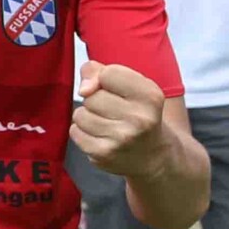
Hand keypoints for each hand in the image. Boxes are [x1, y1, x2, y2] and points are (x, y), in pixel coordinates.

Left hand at [73, 60, 172, 175]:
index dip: (105, 79)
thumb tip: (84, 87)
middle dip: (95, 100)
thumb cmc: (139, 114)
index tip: (117, 90)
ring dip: (87, 116)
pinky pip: (74, 131)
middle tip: (114, 111)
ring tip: (107, 124)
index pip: (108, 73)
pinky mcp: (104, 154)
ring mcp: (121, 139)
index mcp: (150, 97)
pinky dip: (82, 132)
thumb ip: (103, 72)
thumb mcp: (134, 87)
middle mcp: (139, 119)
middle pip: (91, 96)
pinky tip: (100, 136)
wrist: (153, 156)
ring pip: (80, 114)